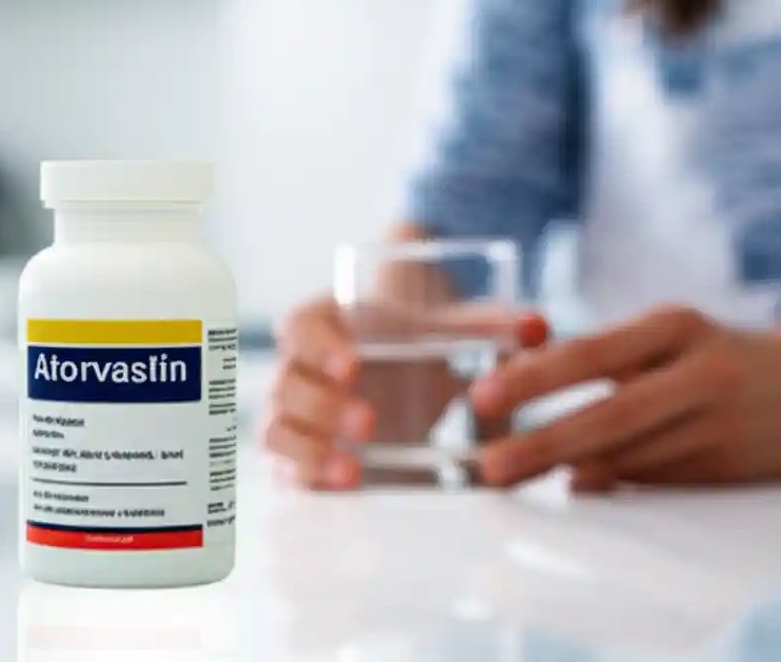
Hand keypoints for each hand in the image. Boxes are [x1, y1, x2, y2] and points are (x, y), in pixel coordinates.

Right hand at [263, 296, 548, 488]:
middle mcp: (295, 367)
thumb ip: (487, 325)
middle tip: (371, 424)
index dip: (320, 347)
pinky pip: (283, 468)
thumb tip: (537, 328)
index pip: (301, 328)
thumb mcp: (443, 327)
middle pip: (287, 384)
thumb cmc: (410, 339)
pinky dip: (305, 481)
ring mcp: (290, 413)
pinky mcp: (295, 453)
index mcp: (319, 323)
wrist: (394, 366)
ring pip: (276, 431)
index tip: (354, 366)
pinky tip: (343, 492)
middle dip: (323, 407)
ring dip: (309, 452)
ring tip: (353, 474)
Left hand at [473, 305, 780, 489]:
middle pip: (612, 416)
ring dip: (566, 468)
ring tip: (511, 472)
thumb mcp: (664, 335)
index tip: (481, 398)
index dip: (533, 379)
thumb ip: (597, 354)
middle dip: (543, 443)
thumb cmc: (710, 355)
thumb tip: (519, 375)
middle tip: (489, 464)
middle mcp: (702, 373)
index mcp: (674, 327)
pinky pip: (654, 478)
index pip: (592, 354)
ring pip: (631, 455)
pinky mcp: (729, 466)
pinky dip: (609, 481)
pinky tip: (573, 482)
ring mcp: (720, 424)